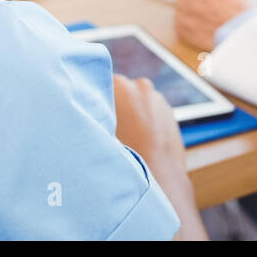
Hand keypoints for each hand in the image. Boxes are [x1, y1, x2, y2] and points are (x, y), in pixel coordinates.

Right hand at [111, 75, 206, 239]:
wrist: (159, 172)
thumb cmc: (127, 152)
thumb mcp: (101, 130)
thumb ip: (95, 114)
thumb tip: (86, 110)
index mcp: (120, 85)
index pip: (103, 84)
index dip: (99, 100)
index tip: (97, 113)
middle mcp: (140, 86)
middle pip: (122, 92)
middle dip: (118, 106)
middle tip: (112, 127)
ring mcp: (157, 98)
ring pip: (139, 103)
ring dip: (134, 114)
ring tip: (129, 137)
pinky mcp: (170, 111)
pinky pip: (153, 112)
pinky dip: (148, 122)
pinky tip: (142, 140)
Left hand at [169, 0, 256, 51]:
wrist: (240, 30)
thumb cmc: (240, 1)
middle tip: (213, 0)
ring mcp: (179, 10)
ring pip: (184, 7)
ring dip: (195, 10)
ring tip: (214, 16)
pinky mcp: (180, 28)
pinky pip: (185, 24)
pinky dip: (194, 25)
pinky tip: (209, 27)